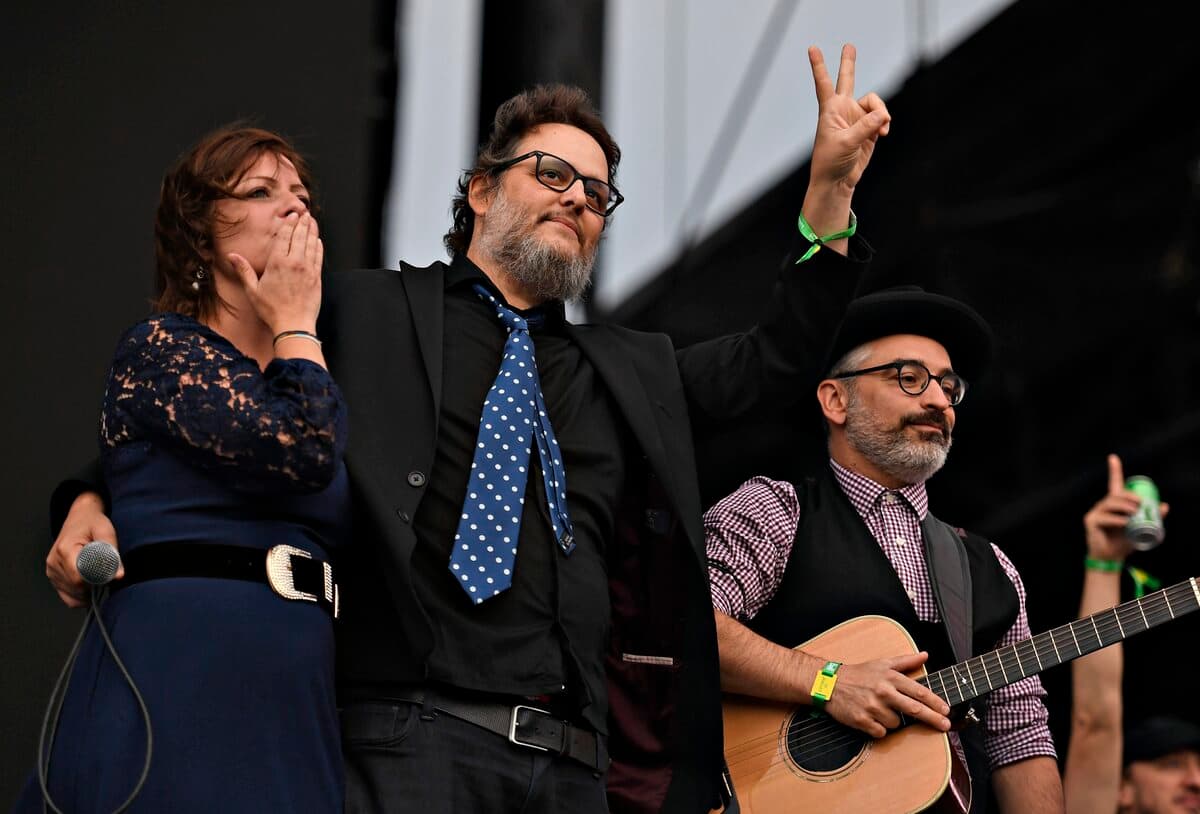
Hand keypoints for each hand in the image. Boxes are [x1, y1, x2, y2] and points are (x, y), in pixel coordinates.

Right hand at [46, 492, 120, 607]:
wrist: (80, 517)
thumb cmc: (93, 522)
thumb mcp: (106, 531)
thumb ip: (112, 554)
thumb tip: (118, 575)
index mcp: (65, 550)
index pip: (79, 578)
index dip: (96, 581)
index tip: (108, 574)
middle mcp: (54, 562)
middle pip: (77, 588)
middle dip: (95, 586)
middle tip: (105, 573)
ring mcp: (51, 571)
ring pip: (73, 595)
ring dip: (88, 592)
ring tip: (97, 575)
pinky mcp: (53, 576)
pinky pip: (68, 597)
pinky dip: (81, 595)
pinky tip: (91, 585)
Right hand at [230, 211, 323, 335]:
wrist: (294, 325)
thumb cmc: (272, 310)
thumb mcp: (252, 290)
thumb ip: (243, 270)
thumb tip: (231, 256)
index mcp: (277, 263)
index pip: (285, 237)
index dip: (289, 224)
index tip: (293, 215)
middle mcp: (294, 263)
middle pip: (299, 236)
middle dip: (302, 223)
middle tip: (304, 213)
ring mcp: (308, 269)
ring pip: (311, 244)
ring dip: (312, 230)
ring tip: (312, 221)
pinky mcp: (317, 278)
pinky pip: (318, 257)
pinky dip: (318, 246)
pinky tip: (318, 240)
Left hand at [806, 44, 890, 202]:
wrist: (837, 181)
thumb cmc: (831, 162)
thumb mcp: (846, 143)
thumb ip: (866, 126)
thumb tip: (884, 115)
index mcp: (830, 110)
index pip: (824, 83)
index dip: (818, 66)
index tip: (812, 48)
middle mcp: (843, 110)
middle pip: (848, 80)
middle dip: (849, 64)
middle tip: (849, 46)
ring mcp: (857, 119)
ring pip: (875, 104)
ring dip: (881, 114)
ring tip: (882, 129)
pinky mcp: (869, 130)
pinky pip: (882, 119)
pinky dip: (884, 125)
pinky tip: (883, 134)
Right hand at [823, 651, 950, 738]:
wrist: (829, 683)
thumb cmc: (859, 673)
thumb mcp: (882, 663)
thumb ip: (905, 660)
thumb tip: (925, 655)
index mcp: (890, 677)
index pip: (918, 691)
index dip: (935, 702)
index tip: (946, 710)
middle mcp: (883, 691)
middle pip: (914, 709)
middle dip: (932, 718)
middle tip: (945, 725)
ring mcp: (872, 707)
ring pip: (896, 723)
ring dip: (893, 721)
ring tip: (881, 710)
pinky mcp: (862, 720)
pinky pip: (881, 732)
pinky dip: (879, 729)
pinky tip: (872, 719)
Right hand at [1082, 454, 1168, 561]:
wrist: (1111, 557)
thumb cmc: (1123, 542)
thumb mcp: (1140, 528)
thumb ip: (1151, 518)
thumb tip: (1164, 506)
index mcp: (1114, 504)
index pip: (1113, 484)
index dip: (1114, 470)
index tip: (1113, 457)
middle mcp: (1103, 505)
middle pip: (1115, 495)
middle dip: (1128, 496)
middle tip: (1141, 504)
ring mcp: (1095, 512)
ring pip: (1109, 504)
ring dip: (1124, 507)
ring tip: (1135, 512)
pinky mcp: (1090, 521)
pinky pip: (1104, 517)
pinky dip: (1116, 519)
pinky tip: (1124, 522)